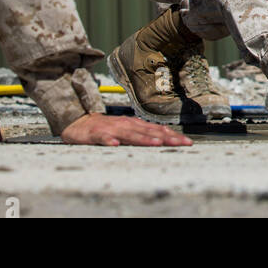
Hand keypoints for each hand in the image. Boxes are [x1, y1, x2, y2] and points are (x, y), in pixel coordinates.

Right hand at [60, 113, 191, 145]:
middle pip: (148, 131)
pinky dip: (109, 141)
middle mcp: (126, 125)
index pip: (157, 129)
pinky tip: (115, 145)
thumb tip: (163, 139)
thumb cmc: (106, 128)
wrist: (80, 123)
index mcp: (135, 124)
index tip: (187, 142)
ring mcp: (112, 129)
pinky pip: (103, 138)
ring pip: (130, 134)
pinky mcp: (96, 134)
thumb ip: (142, 135)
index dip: (173, 135)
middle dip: (166, 138)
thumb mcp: (127, 130)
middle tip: (180, 143)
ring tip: (156, 143)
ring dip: (143, 138)